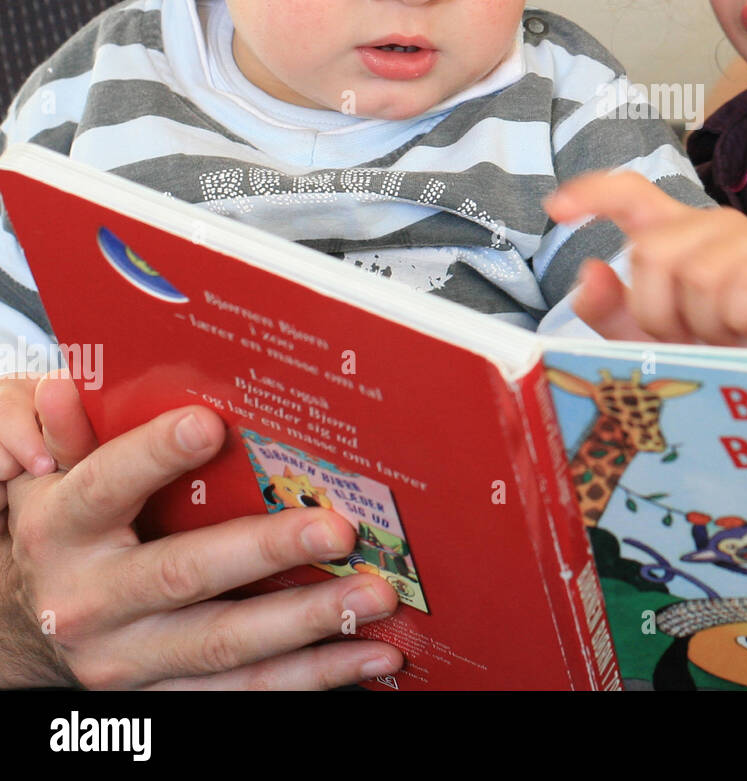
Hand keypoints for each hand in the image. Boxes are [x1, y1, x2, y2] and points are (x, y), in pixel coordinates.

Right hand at [1, 378, 402, 689]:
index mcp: (63, 529)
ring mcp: (131, 659)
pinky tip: (372, 651)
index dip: (154, 455)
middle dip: (269, 551)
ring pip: (227, 645)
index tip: (211, 424)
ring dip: (311, 622)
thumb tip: (62, 388)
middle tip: (339, 530)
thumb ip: (56, 429)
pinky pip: (247, 691)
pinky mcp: (166, 694)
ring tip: (375, 597)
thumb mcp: (42, 471)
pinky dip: (314, 675)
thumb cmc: (58, 524)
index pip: (106, 485)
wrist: (23, 624)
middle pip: (185, 575)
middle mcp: (92, 602)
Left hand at [545, 171, 746, 352]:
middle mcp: (714, 228)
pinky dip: (740, 322)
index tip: (556, 209)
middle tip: (688, 336)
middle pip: (653, 250)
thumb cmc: (708, 363)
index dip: (593, 193)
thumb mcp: (645, 344)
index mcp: (674, 235)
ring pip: (698, 273)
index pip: (631, 194)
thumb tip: (588, 272)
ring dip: (702, 323)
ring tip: (722, 337)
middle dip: (658, 311)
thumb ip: (610, 311)